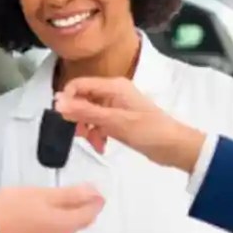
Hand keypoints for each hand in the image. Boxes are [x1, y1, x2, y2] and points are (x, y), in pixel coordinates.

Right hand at [0, 185, 104, 232]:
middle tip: (57, 201)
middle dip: (68, 215)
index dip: (94, 203)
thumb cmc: (6, 211)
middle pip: (69, 228)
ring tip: (31, 215)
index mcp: (62, 226)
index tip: (97, 197)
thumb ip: (69, 195)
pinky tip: (21, 231)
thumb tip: (94, 193)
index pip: (88, 215)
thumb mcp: (38, 195)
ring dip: (49, 228)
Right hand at [54, 76, 205, 171]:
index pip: (79, 85)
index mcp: (113, 86)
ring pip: (89, 113)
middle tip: (80, 135)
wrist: (175, 147)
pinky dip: (97, 134)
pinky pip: (99, 123)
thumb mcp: (114, 122)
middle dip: (78, 118)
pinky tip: (101, 145)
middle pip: (82, 99)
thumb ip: (86, 111)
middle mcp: (113, 92)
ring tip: (95, 143)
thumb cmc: (148, 131)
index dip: (67, 99)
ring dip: (88, 129)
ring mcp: (116, 107)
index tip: (63, 119)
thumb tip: (57, 103)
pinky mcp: (119, 120)